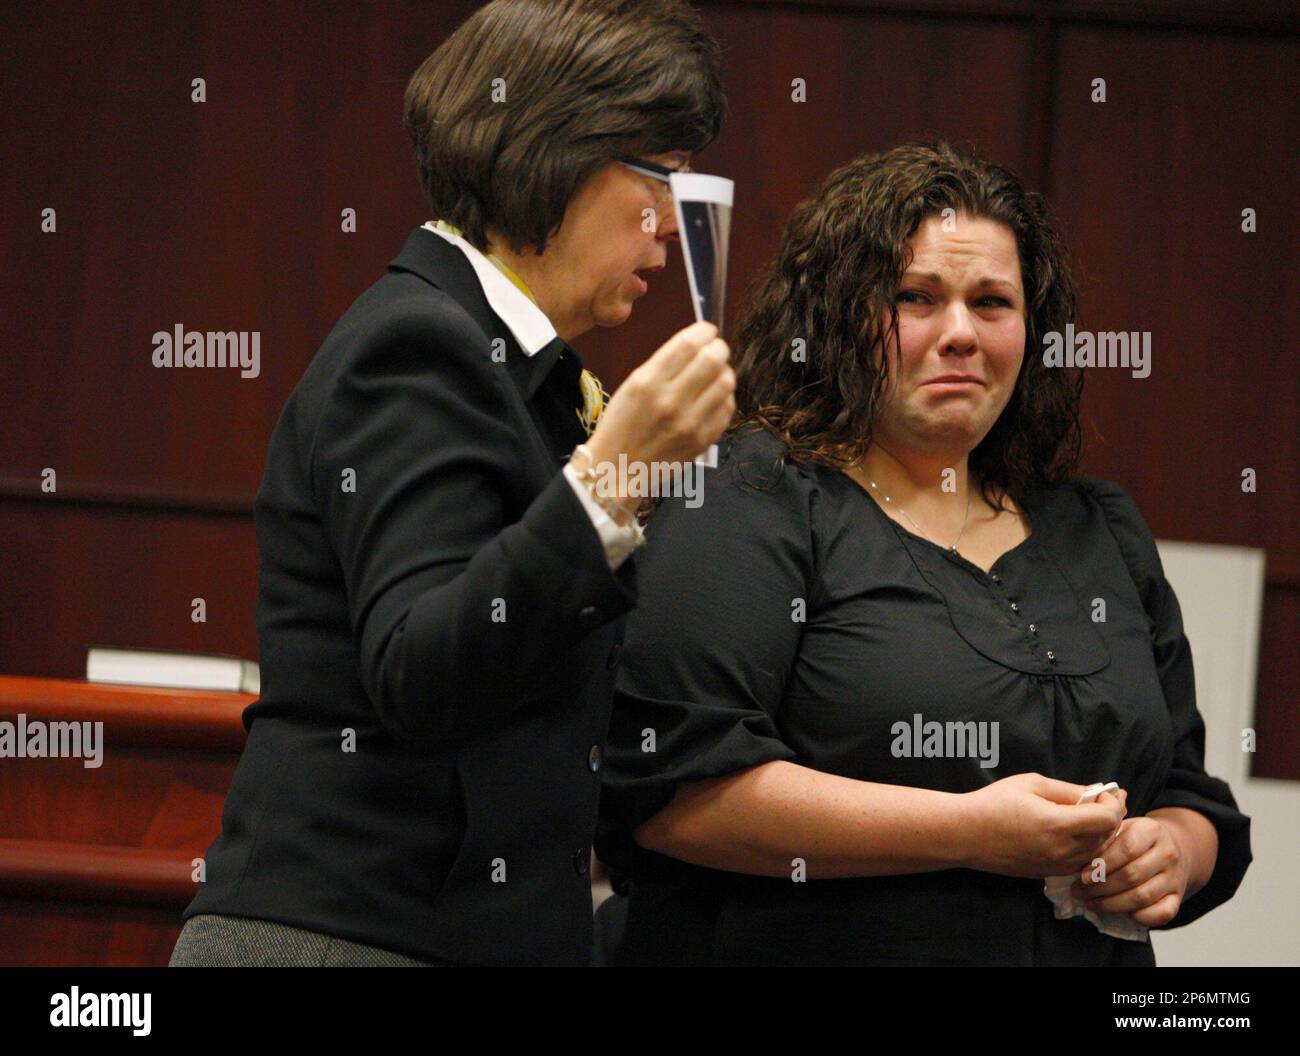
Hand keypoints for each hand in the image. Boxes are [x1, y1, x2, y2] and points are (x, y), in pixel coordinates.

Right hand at [580, 321, 733, 508]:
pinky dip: (724, 398)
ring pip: (726, 382)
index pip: (689, 344)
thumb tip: (698, 344)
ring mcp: (689, 423)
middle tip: (716, 350)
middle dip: (719, 348)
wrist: (617, 471)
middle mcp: (670, 401)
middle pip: (713, 359)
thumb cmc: (621, 425)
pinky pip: (727, 408)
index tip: (707, 331)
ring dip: (724, 373)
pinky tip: (712, 399)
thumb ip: (664, 365)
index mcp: (647, 382)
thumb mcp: (632, 386)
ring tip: (714, 376)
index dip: (704, 331)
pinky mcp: (702, 441)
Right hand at [961, 773, 1126, 877]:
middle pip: (1106, 836)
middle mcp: (1062, 850)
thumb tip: (1096, 793)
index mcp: (1058, 825)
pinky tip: (1072, 832)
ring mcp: (1056, 866)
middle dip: (1109, 816)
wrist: (965, 834)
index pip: (1108, 819)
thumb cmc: (994, 802)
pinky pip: (1080, 862)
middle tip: (1101, 800)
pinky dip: (1085, 847)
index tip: (1105, 792)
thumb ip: (1068, 790)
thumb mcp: (1031, 784)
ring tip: (1088, 814)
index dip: (1114, 803)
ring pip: (1096, 852)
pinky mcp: (1048, 873)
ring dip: (1099, 833)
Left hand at [1070, 815, 1190, 926]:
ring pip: (1142, 896)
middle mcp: (1167, 853)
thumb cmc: (1134, 840)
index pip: (1127, 848)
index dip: (1102, 864)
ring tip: (1090, 902)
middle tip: (1078, 892)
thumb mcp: (1120, 829)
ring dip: (1111, 904)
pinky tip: (1119, 913)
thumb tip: (1077, 858)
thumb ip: (1103, 840)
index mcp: (1151, 830)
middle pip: (1132, 875)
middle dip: (1101, 887)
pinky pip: (1162, 914)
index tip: (1082, 876)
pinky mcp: (1179, 898)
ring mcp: (1175, 877)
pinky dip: (1139, 917)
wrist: (1169, 849)